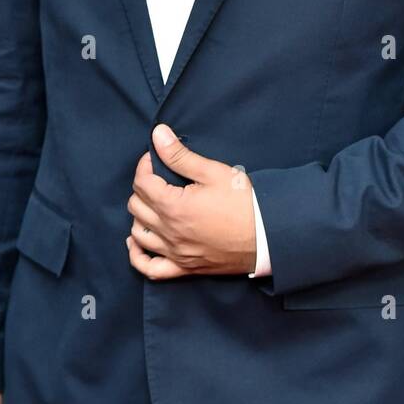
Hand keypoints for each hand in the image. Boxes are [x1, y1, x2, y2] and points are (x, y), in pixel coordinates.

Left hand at [126, 124, 255, 278]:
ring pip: (138, 234)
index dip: (145, 165)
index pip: (142, 183)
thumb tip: (157, 134)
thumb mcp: (213, 172)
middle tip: (159, 178)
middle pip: (136, 206)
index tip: (155, 158)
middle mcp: (169, 232)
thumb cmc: (244, 203)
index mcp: (173, 206)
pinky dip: (137, 256)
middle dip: (143, 187)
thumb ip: (180, 155)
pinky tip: (136, 243)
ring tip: (154, 204)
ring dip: (140, 216)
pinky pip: (149, 268)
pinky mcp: (184, 268)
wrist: (268, 236)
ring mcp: (175, 253)